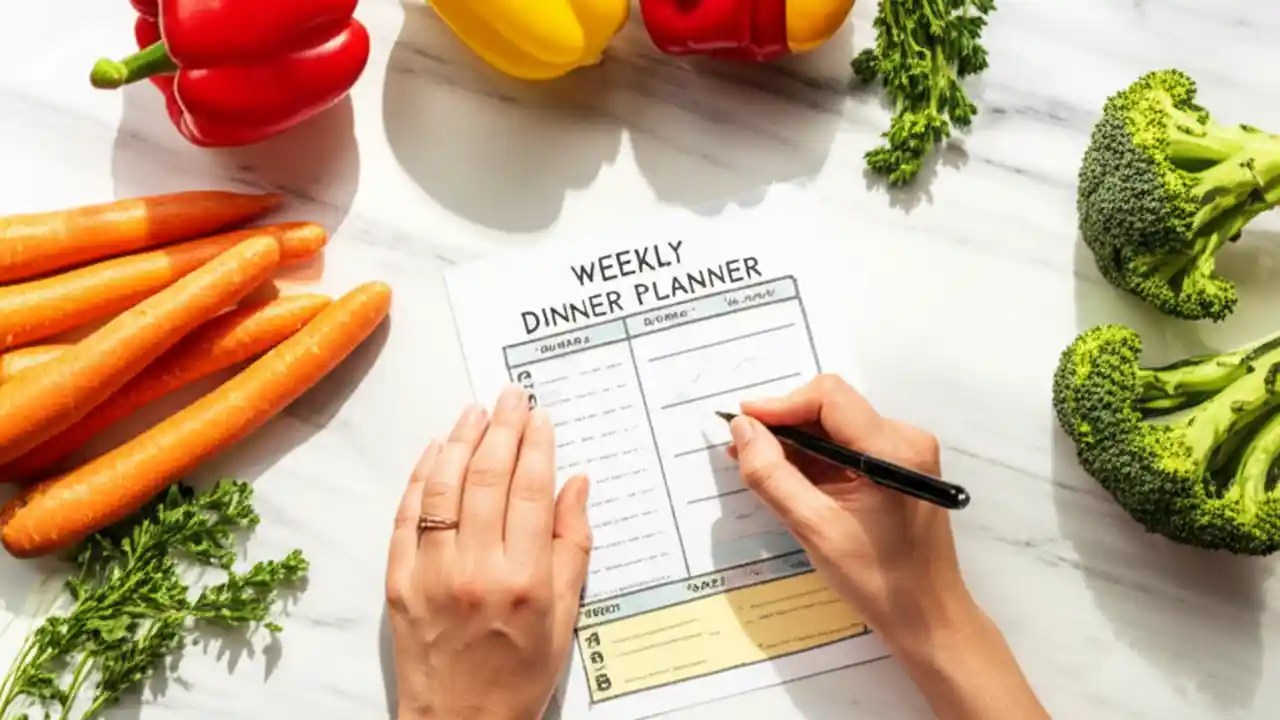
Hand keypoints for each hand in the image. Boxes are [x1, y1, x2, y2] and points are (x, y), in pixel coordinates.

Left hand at [386, 386, 592, 719]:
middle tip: (510, 396)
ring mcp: (431, 574)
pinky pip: (407, 515)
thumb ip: (573, 547)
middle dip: (501, 428)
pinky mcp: (398, 581)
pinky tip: (434, 451)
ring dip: (458, 440)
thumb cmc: (521, 674)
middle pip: (487, 478)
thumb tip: (576, 484)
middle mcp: (477, 570)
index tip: (540, 415)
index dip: (536, 445)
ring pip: (443, 487)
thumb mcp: (566, 617)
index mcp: (526, 579)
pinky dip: (420, 477)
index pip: (530, 490)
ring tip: (474, 411)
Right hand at [727, 374, 969, 647]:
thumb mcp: (814, 528)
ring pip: (837, 428)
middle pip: (832, 409)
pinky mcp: (899, 470)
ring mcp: (905, 454)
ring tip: (757, 463)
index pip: (829, 398)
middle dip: (785, 424)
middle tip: (742, 447)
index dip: (781, 404)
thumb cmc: (878, 579)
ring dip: (797, 443)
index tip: (743, 423)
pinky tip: (788, 477)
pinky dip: (816, 459)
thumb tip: (743, 430)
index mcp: (893, 450)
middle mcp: (905, 440)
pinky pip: (849, 448)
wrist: (927, 617)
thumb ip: (773, 475)